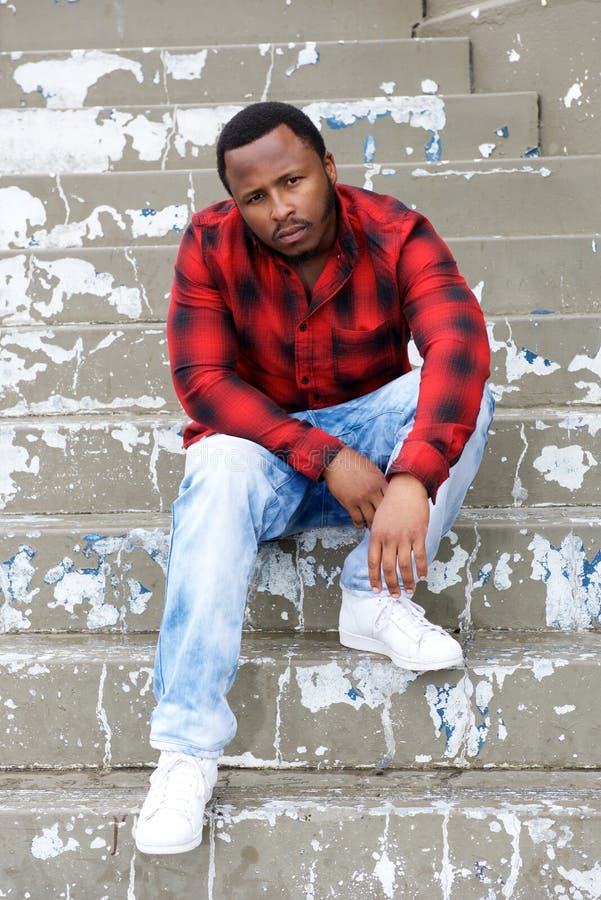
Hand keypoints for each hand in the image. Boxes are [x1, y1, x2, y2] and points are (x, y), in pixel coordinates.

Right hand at [323, 446, 386, 528]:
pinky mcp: (349, 503)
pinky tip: (360, 525)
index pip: (392, 499)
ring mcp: (361, 498)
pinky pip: (357, 519)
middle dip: (384, 519)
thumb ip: (380, 481)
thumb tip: (386, 492)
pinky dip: (360, 525)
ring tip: (371, 526)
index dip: (393, 508)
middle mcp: (372, 491)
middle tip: (384, 524)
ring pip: (371, 518)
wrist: (336, 460)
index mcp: (380, 481)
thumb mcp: (372, 468)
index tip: (391, 513)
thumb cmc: (354, 462)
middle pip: (383, 511)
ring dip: (372, 524)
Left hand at [368, 473, 428, 596]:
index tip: (376, 590)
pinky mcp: (418, 534)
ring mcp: (404, 537)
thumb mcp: (379, 520)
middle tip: (395, 595)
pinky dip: (422, 568)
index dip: (374, 579)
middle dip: (391, 585)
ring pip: (404, 566)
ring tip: (410, 590)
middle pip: (388, 568)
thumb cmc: (392, 504)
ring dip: (407, 581)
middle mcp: (389, 538)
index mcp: (376, 535)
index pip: (373, 563)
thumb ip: (378, 538)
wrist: (406, 488)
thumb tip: (379, 557)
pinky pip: (420, 556)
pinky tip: (422, 576)